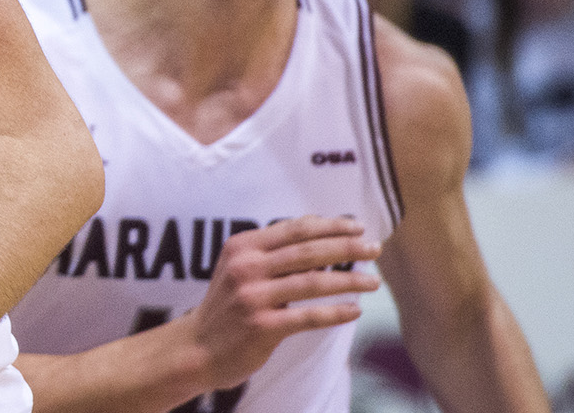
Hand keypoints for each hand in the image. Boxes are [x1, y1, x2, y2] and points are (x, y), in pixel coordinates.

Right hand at [179, 215, 381, 388]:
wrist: (197, 348)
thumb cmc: (228, 305)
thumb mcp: (240, 267)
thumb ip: (273, 249)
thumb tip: (318, 225)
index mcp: (242, 247)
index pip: (295, 229)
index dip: (330, 226)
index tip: (358, 228)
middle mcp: (246, 267)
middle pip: (308, 252)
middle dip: (347, 248)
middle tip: (375, 249)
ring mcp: (253, 297)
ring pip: (312, 282)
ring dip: (349, 281)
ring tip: (374, 282)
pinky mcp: (262, 327)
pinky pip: (308, 316)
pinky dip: (335, 313)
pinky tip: (355, 311)